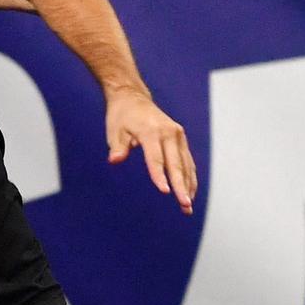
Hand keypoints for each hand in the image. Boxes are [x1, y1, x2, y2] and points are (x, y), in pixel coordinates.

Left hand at [105, 90, 196, 214]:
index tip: (165, 192)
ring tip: (188, 207)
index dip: (159, 176)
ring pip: (185, 164)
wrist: (132, 97)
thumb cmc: (121, 116)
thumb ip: (117, 147)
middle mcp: (169, 132)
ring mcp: (177, 134)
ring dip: (188, 186)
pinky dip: (189, 177)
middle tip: (185, 205)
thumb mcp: (114, 130)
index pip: (156, 158)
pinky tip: (190, 192)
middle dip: (181, 186)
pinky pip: (187, 160)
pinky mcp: (180, 138)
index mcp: (151, 131)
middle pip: (175, 164)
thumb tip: (114, 160)